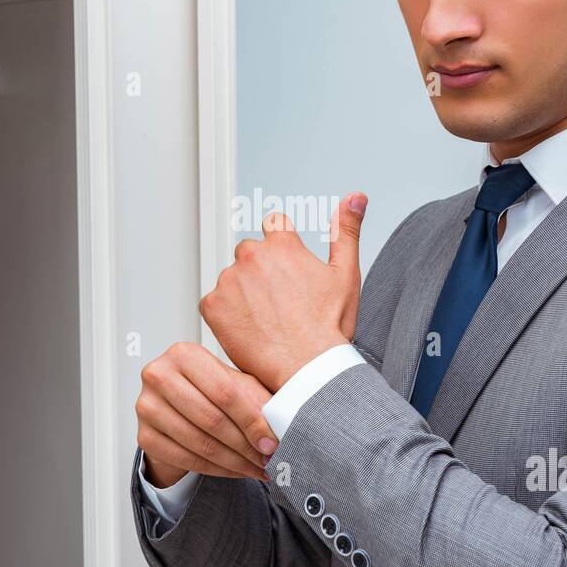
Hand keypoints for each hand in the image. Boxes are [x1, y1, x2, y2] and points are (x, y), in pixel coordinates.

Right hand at [135, 341, 276, 486]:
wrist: (177, 406)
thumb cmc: (211, 390)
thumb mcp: (237, 384)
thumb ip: (257, 397)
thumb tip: (285, 422)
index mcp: (183, 353)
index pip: (225, 392)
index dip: (252, 421)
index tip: (273, 442)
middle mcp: (158, 375)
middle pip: (212, 419)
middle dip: (246, 445)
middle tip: (269, 460)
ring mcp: (146, 407)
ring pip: (200, 443)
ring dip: (235, 462)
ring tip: (258, 468)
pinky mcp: (144, 436)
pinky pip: (187, 460)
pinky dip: (218, 470)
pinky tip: (237, 470)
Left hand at [199, 192, 366, 391]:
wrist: (307, 368)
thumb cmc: (328, 327)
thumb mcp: (345, 274)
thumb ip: (346, 230)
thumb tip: (355, 197)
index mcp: (282, 244)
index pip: (274, 225)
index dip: (282, 249)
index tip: (286, 272)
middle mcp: (251, 255)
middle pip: (249, 254)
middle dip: (260, 274)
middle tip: (279, 305)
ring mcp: (228, 280)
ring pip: (232, 280)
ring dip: (243, 294)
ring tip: (265, 321)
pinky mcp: (212, 306)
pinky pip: (214, 304)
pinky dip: (226, 316)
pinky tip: (248, 330)